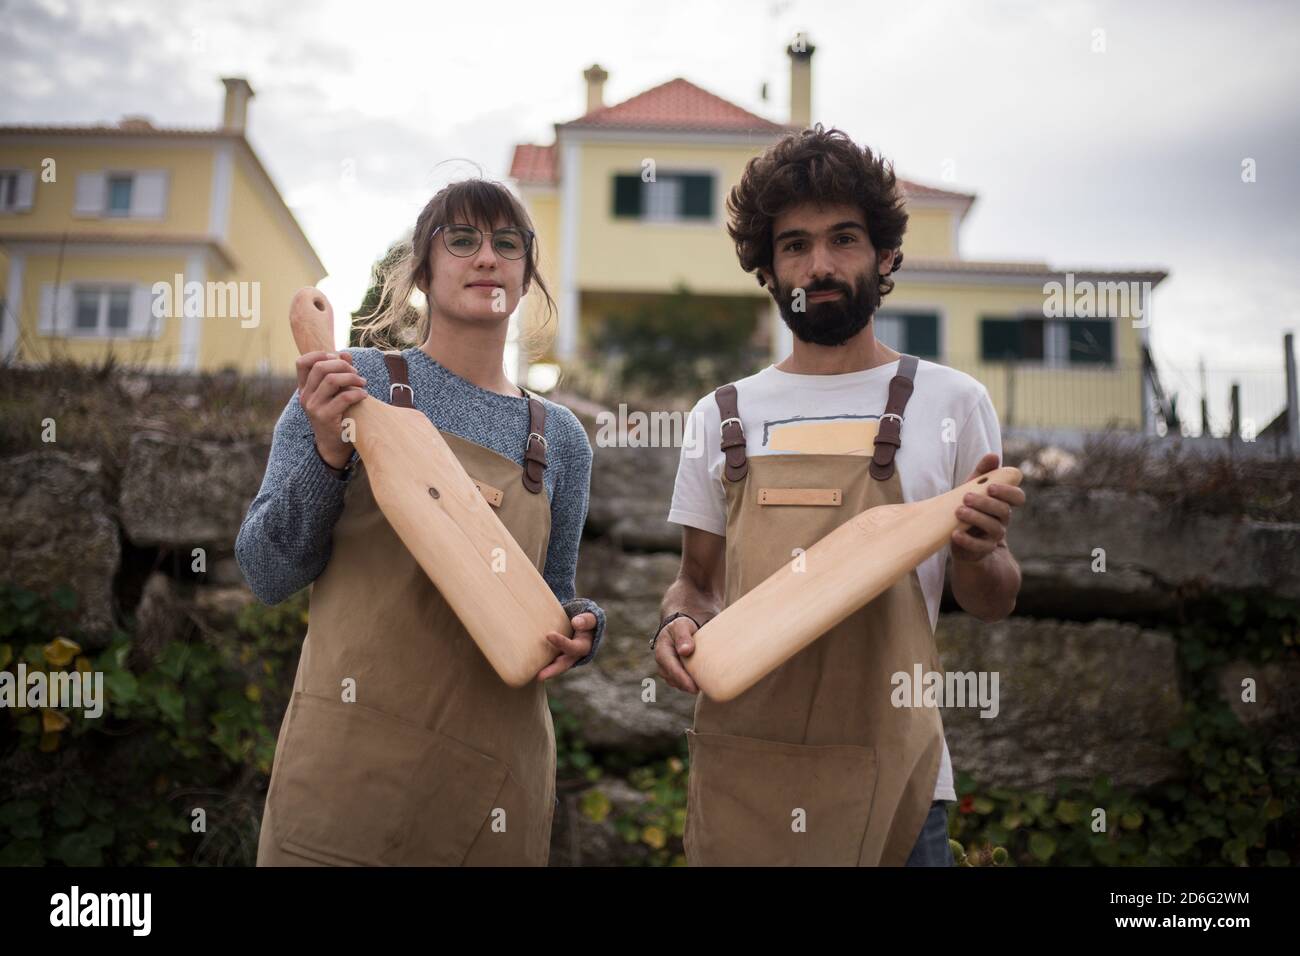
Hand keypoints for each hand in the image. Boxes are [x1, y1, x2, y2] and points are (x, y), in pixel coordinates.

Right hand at [297, 350, 366, 468]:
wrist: (334, 444)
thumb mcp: (335, 393)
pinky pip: (343, 397)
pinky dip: (357, 393)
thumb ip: (338, 373)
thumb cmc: (337, 414)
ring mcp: (313, 407)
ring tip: (362, 383)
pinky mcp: (325, 417)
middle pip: (320, 367)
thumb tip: (345, 353)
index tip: (337, 358)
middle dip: (342, 365)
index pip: (302, 362)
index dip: (319, 355)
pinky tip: (364, 395)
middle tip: (356, 373)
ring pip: (331, 380)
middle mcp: (305, 396)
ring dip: (352, 378)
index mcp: (304, 388)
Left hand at [537, 612, 595, 680]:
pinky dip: (538, 665)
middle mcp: (573, 657)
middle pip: (563, 665)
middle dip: (552, 670)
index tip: (549, 635)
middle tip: (539, 676)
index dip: (562, 643)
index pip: (573, 647)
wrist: (581, 626)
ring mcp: (563, 659)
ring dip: (544, 672)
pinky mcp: (554, 657)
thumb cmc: (585, 621)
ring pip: (553, 667)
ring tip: (531, 676)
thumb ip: (586, 620)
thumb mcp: (590, 619)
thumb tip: (576, 622)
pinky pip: (546, 662)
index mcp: (583, 647)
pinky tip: (525, 668)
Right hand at [654, 617, 699, 694]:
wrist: (683, 628)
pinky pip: (680, 683)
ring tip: (703, 687)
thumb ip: (683, 636)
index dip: (681, 679)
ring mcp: (667, 669)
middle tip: (702, 690)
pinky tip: (700, 684)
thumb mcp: (682, 626)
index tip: (694, 688)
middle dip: (685, 686)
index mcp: (662, 649)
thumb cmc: (683, 626)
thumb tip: (685, 651)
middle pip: (672, 678)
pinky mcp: (674, 673)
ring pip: (676, 683)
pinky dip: (689, 685)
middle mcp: (662, 662)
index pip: (670, 667)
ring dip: (687, 686)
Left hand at [952, 452, 1025, 562]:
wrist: (962, 539)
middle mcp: (1003, 520)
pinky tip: (955, 534)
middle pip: (1003, 510)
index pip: (1017, 497)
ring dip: (975, 518)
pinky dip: (967, 540)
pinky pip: (978, 546)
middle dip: (985, 503)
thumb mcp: (973, 489)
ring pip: (992, 527)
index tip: (991, 487)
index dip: (1008, 491)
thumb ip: (982, 473)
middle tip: (966, 497)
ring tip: (958, 511)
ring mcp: (994, 535)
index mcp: (1003, 503)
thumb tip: (994, 455)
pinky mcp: (982, 549)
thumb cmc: (970, 508)